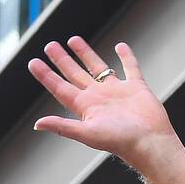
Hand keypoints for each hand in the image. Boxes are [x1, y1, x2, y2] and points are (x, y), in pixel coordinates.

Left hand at [28, 37, 176, 173]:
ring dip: (86, 54)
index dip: (46, 75)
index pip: (61, 87)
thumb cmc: (121, 141)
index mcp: (86, 107)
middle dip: (62, 60)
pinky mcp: (137, 88)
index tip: (33, 62)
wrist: (151, 143)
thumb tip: (38, 124)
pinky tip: (121, 46)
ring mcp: (117, 92)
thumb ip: (63, 127)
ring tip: (73, 40)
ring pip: (98, 68)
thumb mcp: (88, 134)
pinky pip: (130, 68)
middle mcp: (99, 98)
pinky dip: (126, 57)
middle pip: (75, 74)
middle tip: (50, 45)